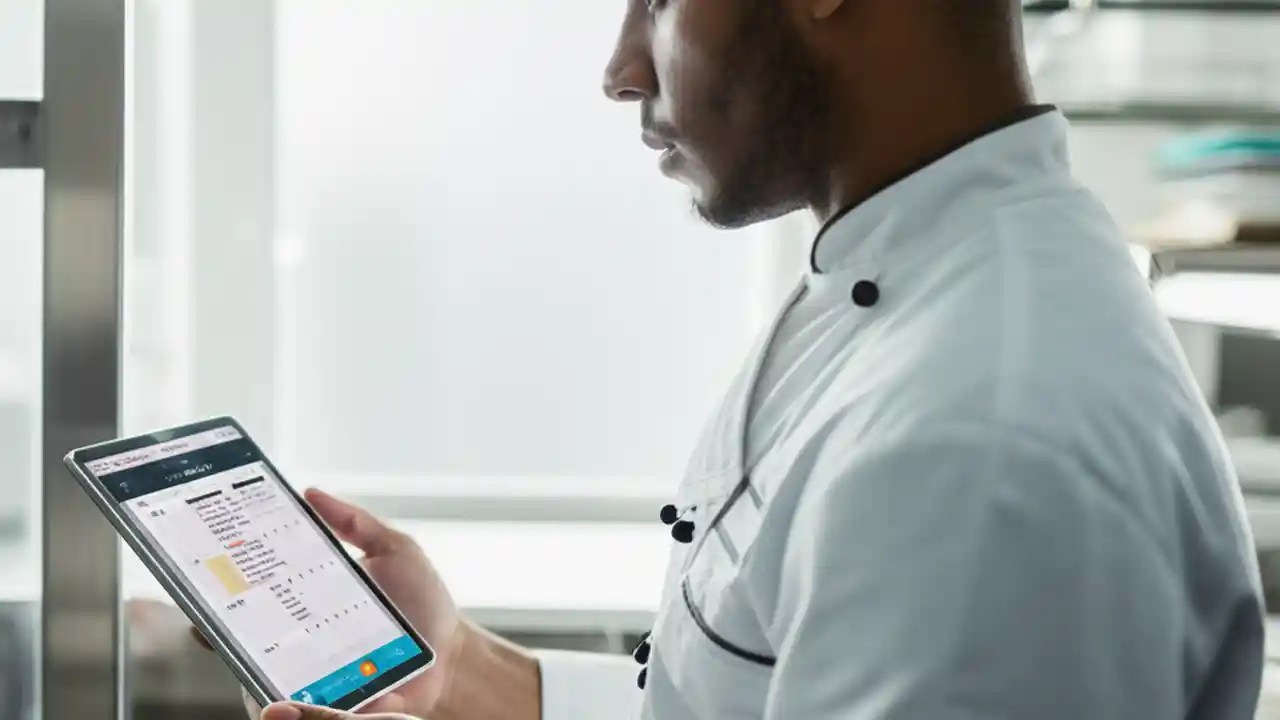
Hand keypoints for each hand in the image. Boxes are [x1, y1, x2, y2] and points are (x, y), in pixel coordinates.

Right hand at [193, 488, 467, 716]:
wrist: (454, 656)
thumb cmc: (424, 603)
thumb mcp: (394, 549)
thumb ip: (355, 523)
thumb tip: (310, 493)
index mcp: (308, 602)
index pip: (255, 598)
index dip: (223, 594)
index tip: (204, 584)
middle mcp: (302, 641)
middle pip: (247, 644)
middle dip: (224, 636)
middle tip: (214, 625)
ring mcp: (314, 678)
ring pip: (263, 684)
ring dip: (251, 675)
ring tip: (249, 663)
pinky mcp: (331, 708)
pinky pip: (300, 712)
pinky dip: (288, 708)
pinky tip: (283, 700)